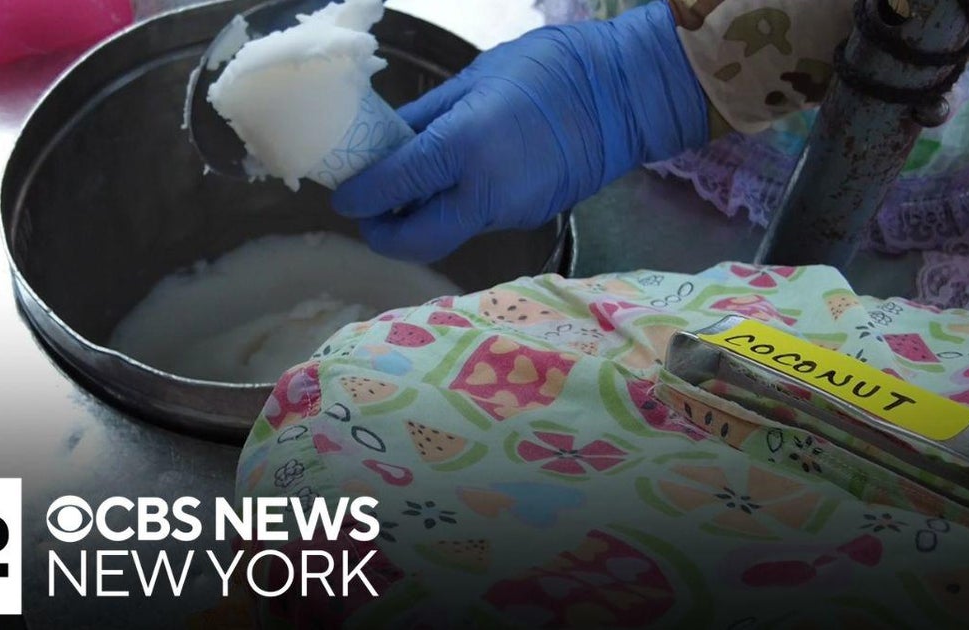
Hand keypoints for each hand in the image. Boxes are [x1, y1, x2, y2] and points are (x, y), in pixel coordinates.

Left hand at [331, 1, 708, 262]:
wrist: (625, 94)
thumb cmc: (548, 70)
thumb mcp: (474, 79)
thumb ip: (424, 117)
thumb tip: (386, 140)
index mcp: (462, 147)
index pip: (393, 186)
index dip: (359, 197)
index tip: (343, 197)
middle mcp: (483, 193)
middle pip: (416, 242)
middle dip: (384, 236)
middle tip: (372, 216)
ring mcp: (510, 213)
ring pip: (447, 235)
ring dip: (421, 222)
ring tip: (412, 191)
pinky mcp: (530, 219)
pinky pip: (478, 223)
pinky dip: (456, 211)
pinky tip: (456, 185)